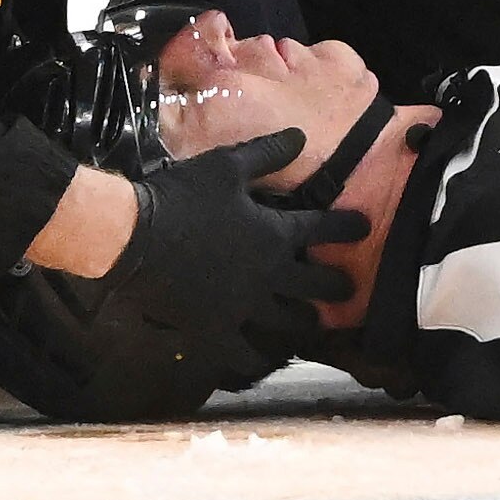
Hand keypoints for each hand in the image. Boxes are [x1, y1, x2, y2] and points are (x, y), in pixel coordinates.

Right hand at [101, 128, 339, 372]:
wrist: (135, 237)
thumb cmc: (184, 196)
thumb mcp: (228, 166)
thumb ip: (268, 154)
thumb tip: (301, 136)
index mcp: (274, 235)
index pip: (321, 230)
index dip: (346, 227)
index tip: (364, 227)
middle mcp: (266, 276)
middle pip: (313, 285)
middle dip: (335, 286)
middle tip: (349, 290)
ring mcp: (241, 308)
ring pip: (284, 323)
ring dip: (303, 323)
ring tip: (313, 326)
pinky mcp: (212, 330)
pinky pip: (240, 355)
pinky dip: (253, 361)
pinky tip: (259, 364)